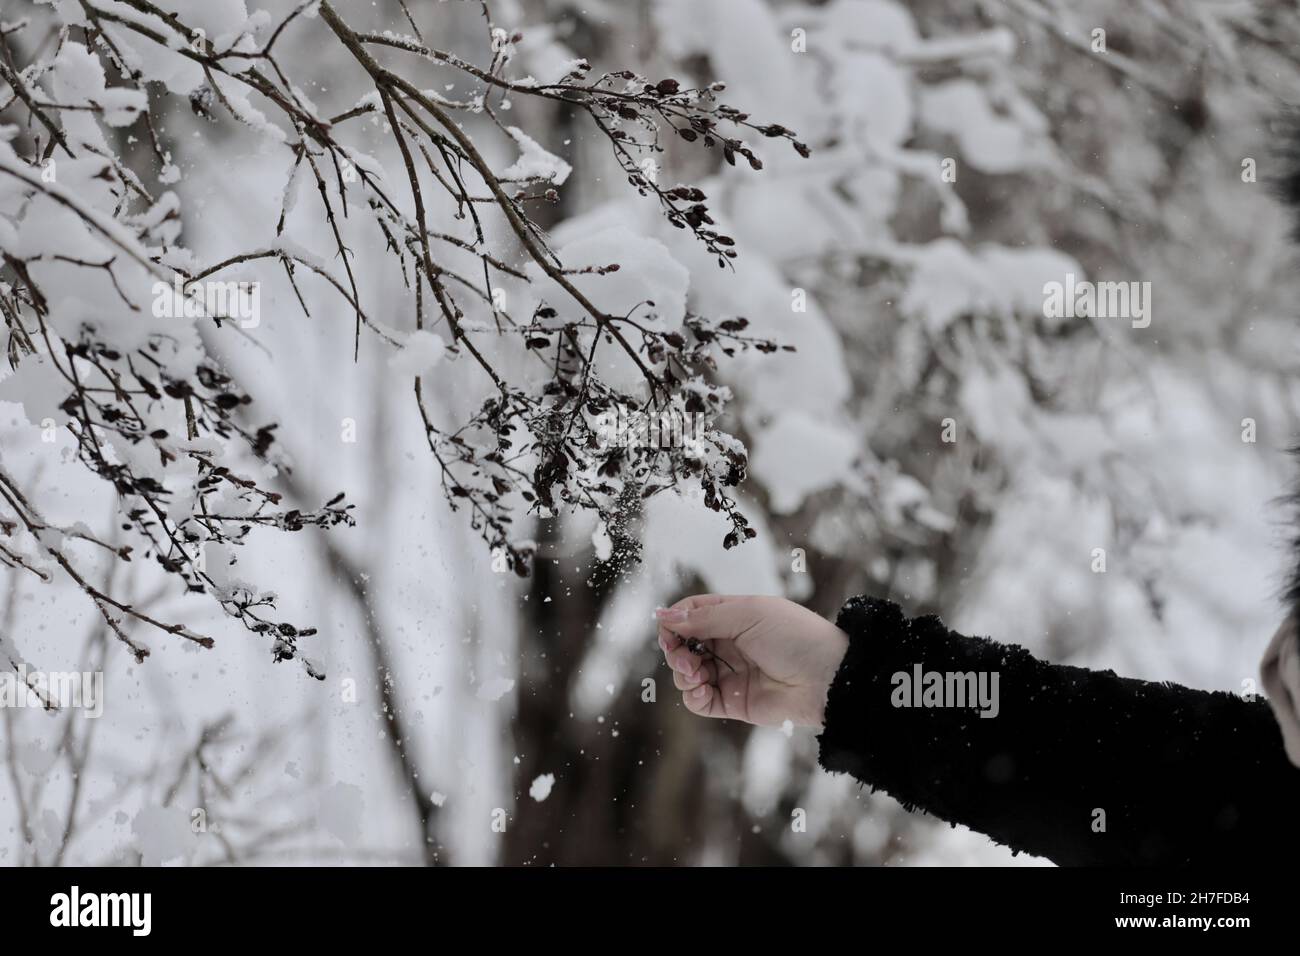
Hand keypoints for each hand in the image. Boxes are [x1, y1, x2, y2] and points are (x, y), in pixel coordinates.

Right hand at [655, 595, 848, 729]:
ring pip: (687, 674)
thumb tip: (664, 617)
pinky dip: (692, 696)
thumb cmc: (795, 637)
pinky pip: (700, 702)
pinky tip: (701, 691)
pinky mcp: (734, 702)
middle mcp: (729, 644)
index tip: (669, 633)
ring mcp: (730, 673)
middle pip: (684, 645)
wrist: (828, 678)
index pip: (691, 615)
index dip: (674, 623)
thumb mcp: (749, 614)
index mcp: (733, 616)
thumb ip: (704, 617)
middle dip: (676, 651)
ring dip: (683, 674)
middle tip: (685, 659)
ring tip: (696, 675)